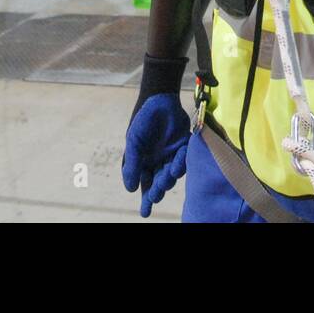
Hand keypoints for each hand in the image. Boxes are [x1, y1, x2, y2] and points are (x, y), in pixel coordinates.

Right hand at [122, 93, 189, 217]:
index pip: (145, 185)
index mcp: (143, 163)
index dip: (145, 200)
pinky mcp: (184, 147)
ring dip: (168, 178)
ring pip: (171, 174)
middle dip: (157, 191)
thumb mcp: (133, 143)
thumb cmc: (142, 121)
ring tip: (166, 176)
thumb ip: (131, 165)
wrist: (159, 100)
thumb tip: (130, 190)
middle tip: (156, 193)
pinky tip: (176, 163)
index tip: (145, 213)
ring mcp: (171, 155)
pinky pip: (183, 160)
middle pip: (158, 183)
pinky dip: (181, 164)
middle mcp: (158, 162)